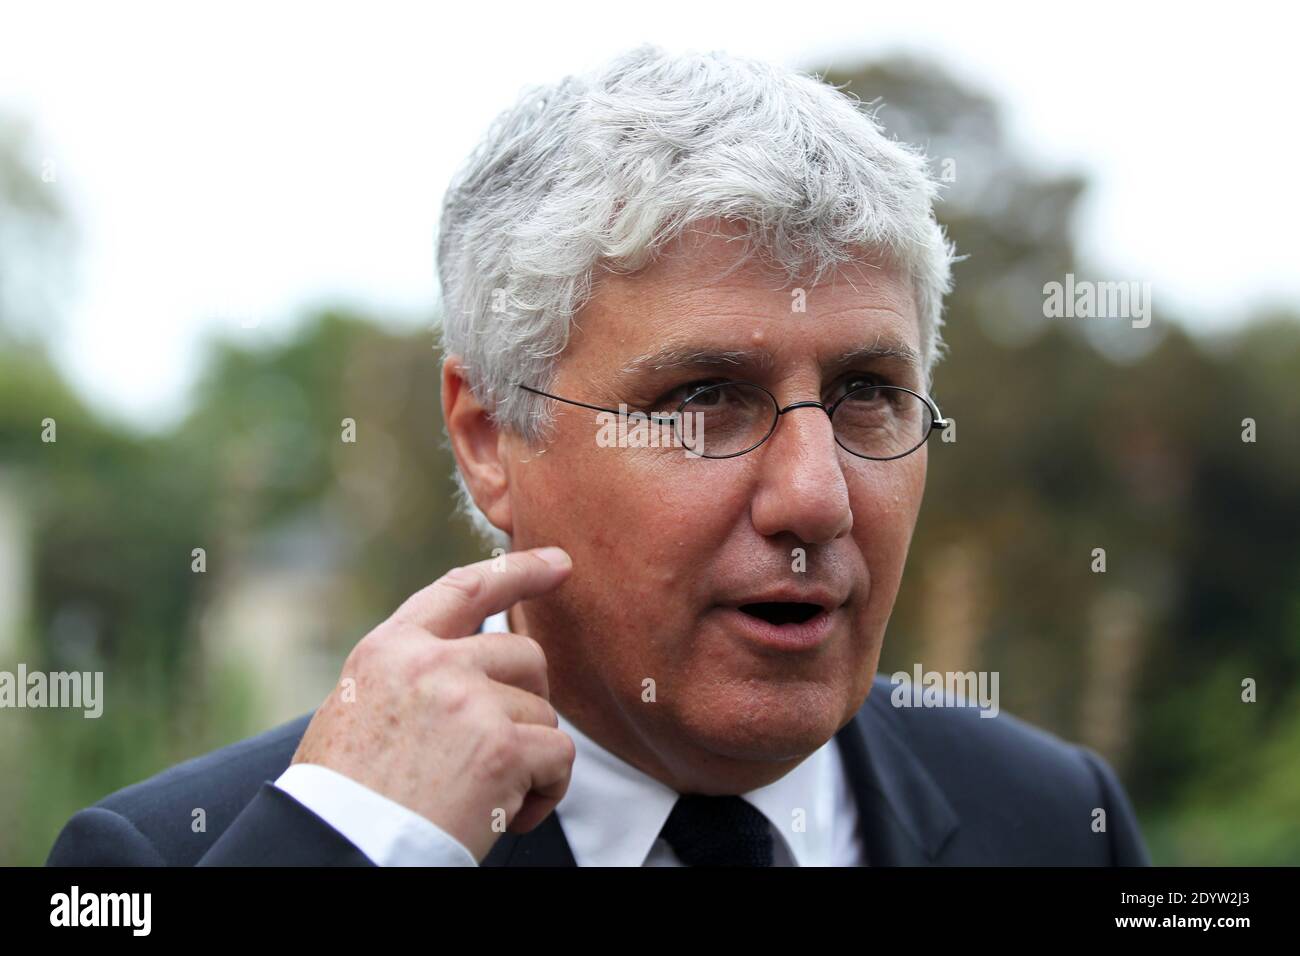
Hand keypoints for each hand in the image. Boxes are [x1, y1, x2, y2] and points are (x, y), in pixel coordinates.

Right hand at [291, 546, 575, 861]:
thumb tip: (468, 664)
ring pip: (542, 712)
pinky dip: (547, 790)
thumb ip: (411, 675)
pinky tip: (508, 814)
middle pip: (523, 654)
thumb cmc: (344, 799)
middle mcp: (431, 664)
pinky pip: (559, 756)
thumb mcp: (357, 710)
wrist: (341, 851)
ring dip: (530, 757)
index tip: (558, 563)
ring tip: (486, 794)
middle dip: (528, 700)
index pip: (465, 589)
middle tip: (505, 749)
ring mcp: (469, 701)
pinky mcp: (502, 748)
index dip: (519, 571)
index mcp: (391, 650)